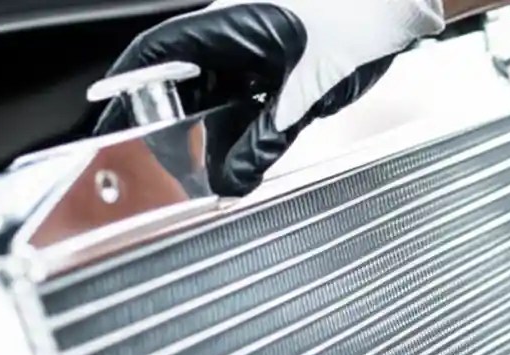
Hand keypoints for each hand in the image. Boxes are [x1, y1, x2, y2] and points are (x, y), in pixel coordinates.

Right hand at [96, 0, 444, 195]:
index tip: (105, 123)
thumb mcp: (310, 89)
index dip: (124, 90)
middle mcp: (234, 31)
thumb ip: (267, 139)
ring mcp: (257, 46)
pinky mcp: (280, 62)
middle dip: (170, 127)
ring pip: (214, 95)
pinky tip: (243, 157)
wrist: (403, 5)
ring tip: (208, 174)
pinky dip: (241, 129)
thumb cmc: (363, 18)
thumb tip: (229, 181)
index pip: (155, 55)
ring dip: (210, 135)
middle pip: (181, 82)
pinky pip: (246, 99)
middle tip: (162, 168)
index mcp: (228, 23)